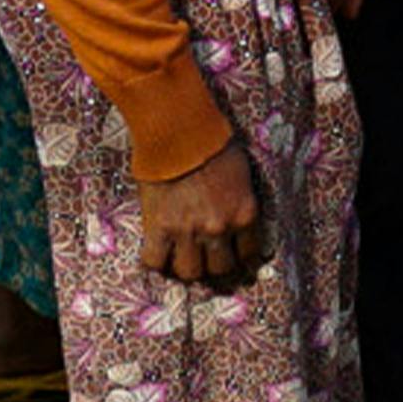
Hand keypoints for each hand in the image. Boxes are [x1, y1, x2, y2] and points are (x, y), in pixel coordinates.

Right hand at [135, 138, 265, 285]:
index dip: (240, 260)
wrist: (179, 129)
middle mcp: (220, 228)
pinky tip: (155, 252)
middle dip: (213, 266)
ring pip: (189, 273)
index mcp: (245, 214)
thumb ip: (239, 202)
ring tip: (179, 258)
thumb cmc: (213, 142)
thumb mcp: (240, 175)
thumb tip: (236, 218)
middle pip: (220, 269)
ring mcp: (188, 231)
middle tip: (204, 259)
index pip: (249, 255)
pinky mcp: (159, 228)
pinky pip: (155, 262)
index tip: (235, 261)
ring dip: (185, 268)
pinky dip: (154, 261)